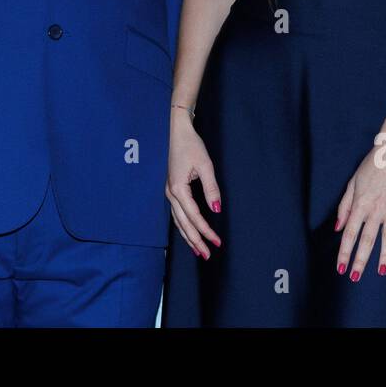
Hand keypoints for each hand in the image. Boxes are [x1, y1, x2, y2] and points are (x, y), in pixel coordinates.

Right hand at [165, 108, 222, 258]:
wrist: (175, 131)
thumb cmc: (190, 145)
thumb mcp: (205, 165)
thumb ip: (211, 189)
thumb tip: (217, 210)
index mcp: (178, 189)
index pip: (194, 216)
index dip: (206, 231)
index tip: (217, 242)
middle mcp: (170, 194)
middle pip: (183, 224)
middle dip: (195, 241)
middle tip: (207, 255)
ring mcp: (168, 192)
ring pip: (177, 221)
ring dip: (188, 236)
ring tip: (198, 250)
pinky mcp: (170, 189)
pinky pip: (176, 213)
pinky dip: (183, 226)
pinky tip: (188, 231)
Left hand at [333, 148, 385, 279]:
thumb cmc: (372, 165)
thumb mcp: (352, 182)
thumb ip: (345, 206)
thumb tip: (339, 227)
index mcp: (360, 204)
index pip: (350, 234)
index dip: (345, 252)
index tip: (341, 267)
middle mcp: (376, 210)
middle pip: (367, 240)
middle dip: (360, 261)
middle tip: (355, 277)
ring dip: (383, 257)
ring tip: (381, 272)